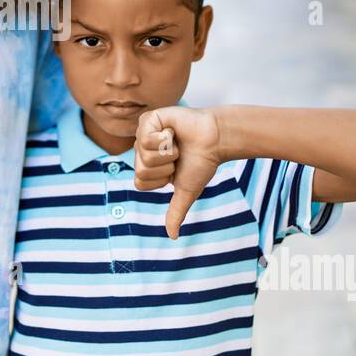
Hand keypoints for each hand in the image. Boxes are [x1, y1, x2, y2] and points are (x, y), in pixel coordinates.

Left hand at [133, 106, 222, 238]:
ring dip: (166, 152)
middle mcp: (142, 150)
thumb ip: (176, 212)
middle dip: (165, 166)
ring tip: (176, 143)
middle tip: (177, 155)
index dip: (160, 180)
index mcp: (147, 167)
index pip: (140, 182)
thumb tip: (172, 237)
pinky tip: (173, 131)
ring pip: (143, 154)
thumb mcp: (187, 191)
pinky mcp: (149, 119)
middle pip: (140, 169)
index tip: (174, 170)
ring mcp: (144, 133)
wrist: (215, 140)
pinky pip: (147, 136)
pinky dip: (165, 138)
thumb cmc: (201, 163)